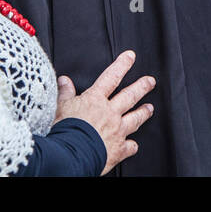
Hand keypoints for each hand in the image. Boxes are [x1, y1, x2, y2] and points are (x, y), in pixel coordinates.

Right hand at [54, 50, 154, 174]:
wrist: (70, 155)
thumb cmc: (63, 131)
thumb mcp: (60, 106)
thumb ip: (65, 93)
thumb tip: (64, 80)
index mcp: (95, 100)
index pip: (111, 77)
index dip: (122, 65)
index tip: (130, 56)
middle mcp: (110, 113)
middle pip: (130, 96)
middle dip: (142, 87)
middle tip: (150, 81)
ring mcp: (116, 131)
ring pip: (135, 119)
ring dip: (143, 113)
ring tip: (150, 108)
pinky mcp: (118, 150)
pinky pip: (130, 147)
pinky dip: (132, 146)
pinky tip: (134, 145)